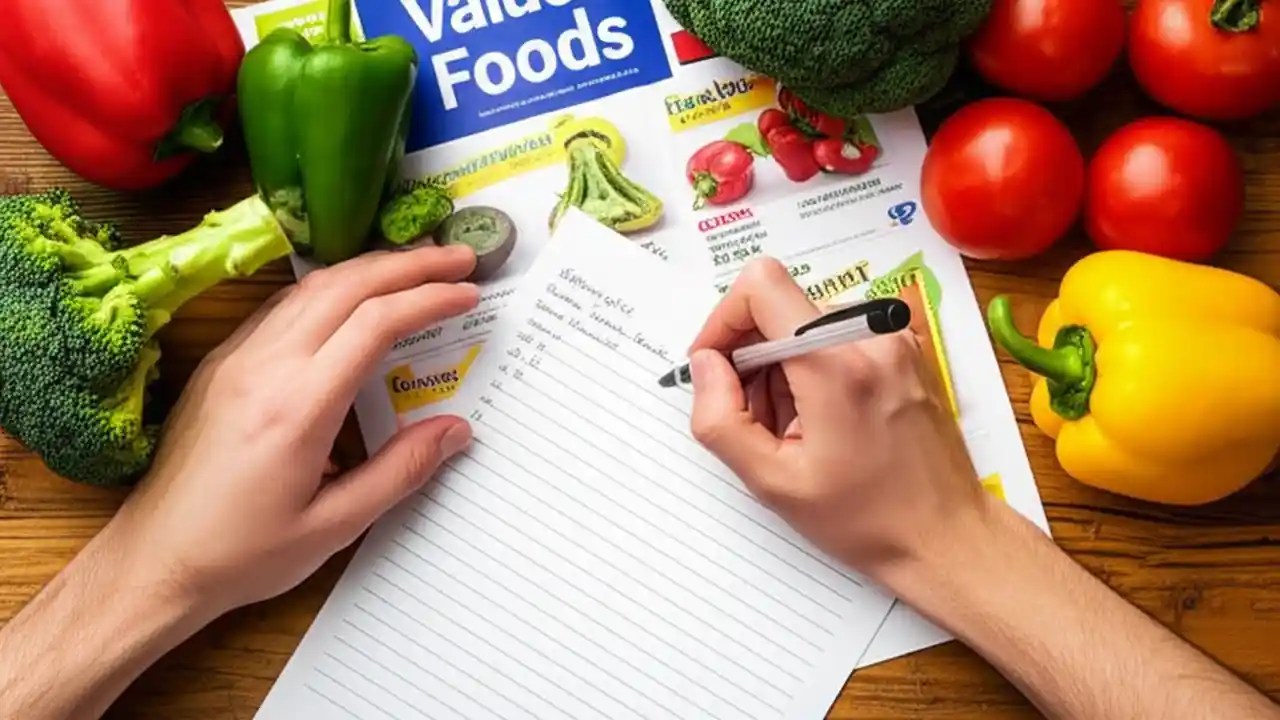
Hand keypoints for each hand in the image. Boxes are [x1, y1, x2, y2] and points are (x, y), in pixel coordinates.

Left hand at [106, 245, 480, 618]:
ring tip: (415, 268)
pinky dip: (331, 288)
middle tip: (457, 260)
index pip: (374, 322)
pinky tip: (354, 298)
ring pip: (311, 287)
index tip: (468, 293)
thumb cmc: (241, 555)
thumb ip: (399, 472)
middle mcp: (264, 367)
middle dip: (409, 264)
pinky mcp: (221, 364)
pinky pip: (283, 306)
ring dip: (369, 269)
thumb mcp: (334, 526)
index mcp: (298, 406)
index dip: (429, 298)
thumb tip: (454, 431)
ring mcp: (236, 359)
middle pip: (346, 285)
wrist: (153, 560)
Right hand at [687, 259, 990, 586]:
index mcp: (837, 364)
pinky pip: (837, 338)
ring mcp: (894, 339)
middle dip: (752, 360)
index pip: (761, 286)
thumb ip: (721, 419)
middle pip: (780, 310)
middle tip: (761, 423)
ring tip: (799, 433)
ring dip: (783, 371)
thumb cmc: (870, 519)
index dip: (723, 320)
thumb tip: (705, 366)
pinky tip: (824, 423)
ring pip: (805, 326)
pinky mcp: (904, 350)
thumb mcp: (774, 483)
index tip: (715, 365)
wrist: (947, 537)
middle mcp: (872, 336)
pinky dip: (815, 371)